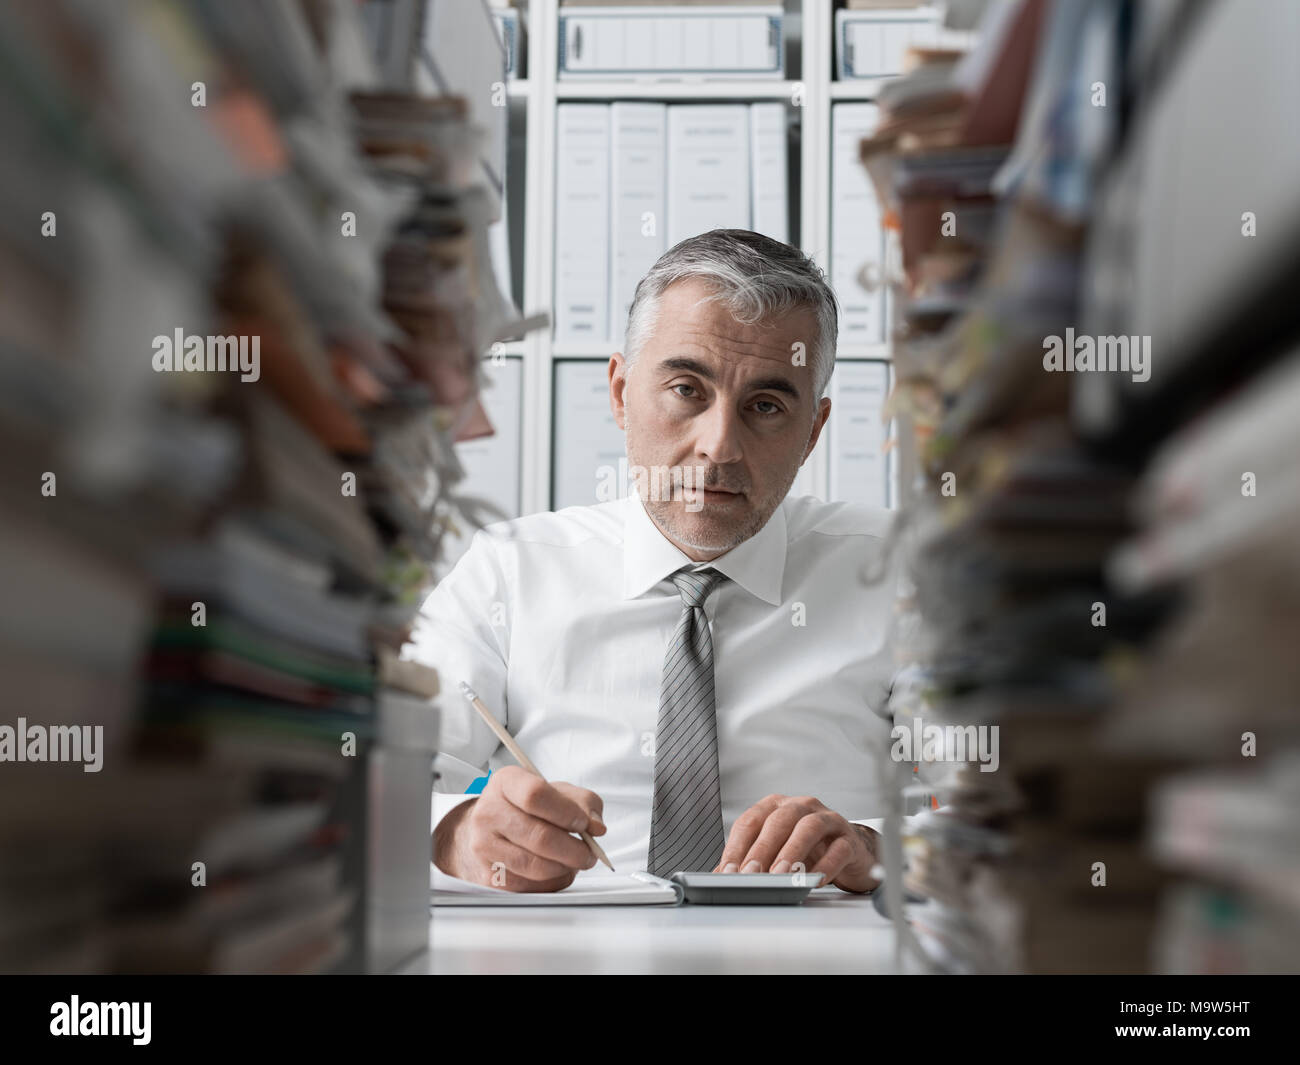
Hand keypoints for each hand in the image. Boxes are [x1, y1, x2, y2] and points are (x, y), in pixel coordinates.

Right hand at [432, 765, 606, 891]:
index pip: (535, 795)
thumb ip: (583, 802)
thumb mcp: (556, 791)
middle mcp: (489, 813)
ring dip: (565, 868)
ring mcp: (484, 846)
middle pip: (539, 837)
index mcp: (506, 783)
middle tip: (589, 853)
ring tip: (574, 861)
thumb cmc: (528, 808)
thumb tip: (596, 827)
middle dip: (574, 849)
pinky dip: (552, 882)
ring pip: (535, 866)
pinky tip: (556, 870)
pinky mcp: (488, 876)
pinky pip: (529, 887)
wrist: (489, 828)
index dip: (566, 812)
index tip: (584, 823)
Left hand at [713, 794, 880, 893]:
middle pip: (778, 821)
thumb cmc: (809, 850)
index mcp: (776, 806)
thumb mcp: (776, 852)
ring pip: (808, 828)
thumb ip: (751, 861)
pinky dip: (826, 865)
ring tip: (781, 876)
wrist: (850, 852)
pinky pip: (838, 849)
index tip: (728, 872)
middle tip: (751, 874)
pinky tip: (815, 880)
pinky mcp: (849, 838)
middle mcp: (801, 807)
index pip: (751, 821)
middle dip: (762, 849)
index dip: (737, 846)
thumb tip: (720, 879)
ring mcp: (827, 819)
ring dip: (792, 852)